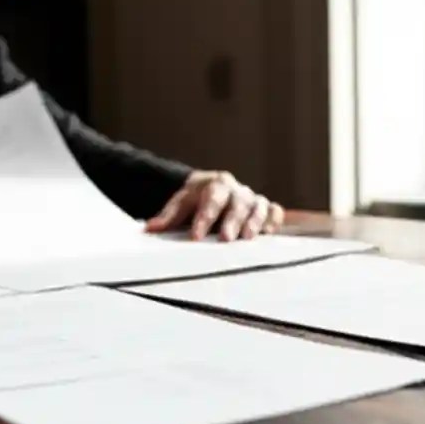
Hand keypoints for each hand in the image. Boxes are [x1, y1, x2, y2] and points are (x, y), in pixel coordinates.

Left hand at [145, 170, 284, 241]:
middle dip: (232, 221)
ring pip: (258, 206)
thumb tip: (150, 228)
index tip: (196, 235)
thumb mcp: (181, 203)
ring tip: (247, 238)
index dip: (204, 218)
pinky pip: (274, 211)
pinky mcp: (265, 208)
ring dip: (254, 221)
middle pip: (237, 203)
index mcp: (215, 184)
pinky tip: (268, 232)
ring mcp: (252, 199)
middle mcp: (236, 190)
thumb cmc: (196, 199)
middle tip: (226, 238)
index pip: (211, 200)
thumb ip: (168, 216)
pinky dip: (273, 220)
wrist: (212, 187)